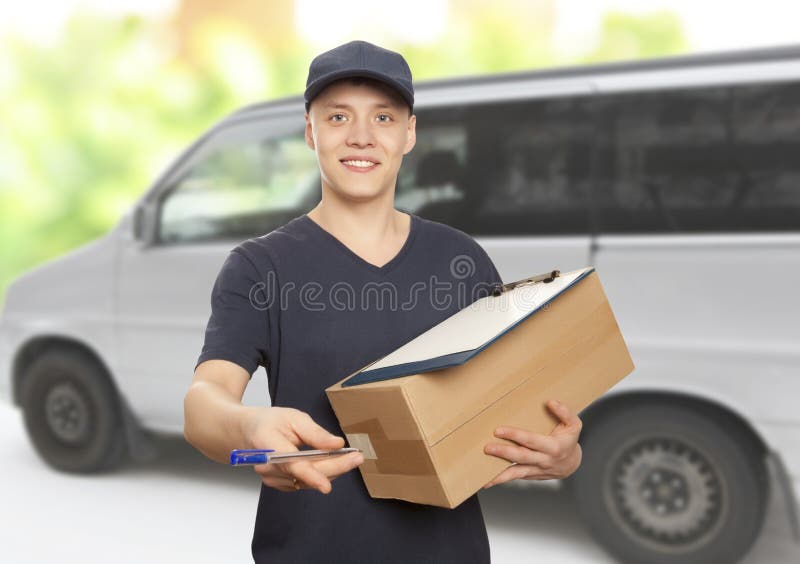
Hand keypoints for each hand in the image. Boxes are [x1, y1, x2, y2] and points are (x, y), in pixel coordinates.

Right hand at [243, 406, 363, 493]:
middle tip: (357, 458)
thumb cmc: (270, 422)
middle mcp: (267, 466)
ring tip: (349, 458)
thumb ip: (315, 433)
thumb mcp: (294, 417)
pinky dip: (320, 474)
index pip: (292, 465)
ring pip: (308, 481)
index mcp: (268, 444)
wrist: (249, 432)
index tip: (326, 486)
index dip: (311, 476)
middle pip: (306, 474)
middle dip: (335, 467)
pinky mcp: (279, 483)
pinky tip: (331, 463)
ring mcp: (271, 478)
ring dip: (331, 471)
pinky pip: (304, 482)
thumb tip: (336, 444)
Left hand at [483, 399, 582, 487]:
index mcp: (553, 447)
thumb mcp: (574, 424)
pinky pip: (515, 478)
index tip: (498, 430)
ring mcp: (536, 470)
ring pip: (517, 473)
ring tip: (484, 476)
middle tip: (487, 448)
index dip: (515, 435)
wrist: (571, 463)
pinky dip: (501, 480)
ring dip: (499, 474)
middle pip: (521, 457)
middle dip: (503, 452)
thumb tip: (551, 402)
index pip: (531, 440)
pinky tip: (487, 481)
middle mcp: (544, 460)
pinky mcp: (530, 475)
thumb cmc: (568, 440)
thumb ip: (565, 412)